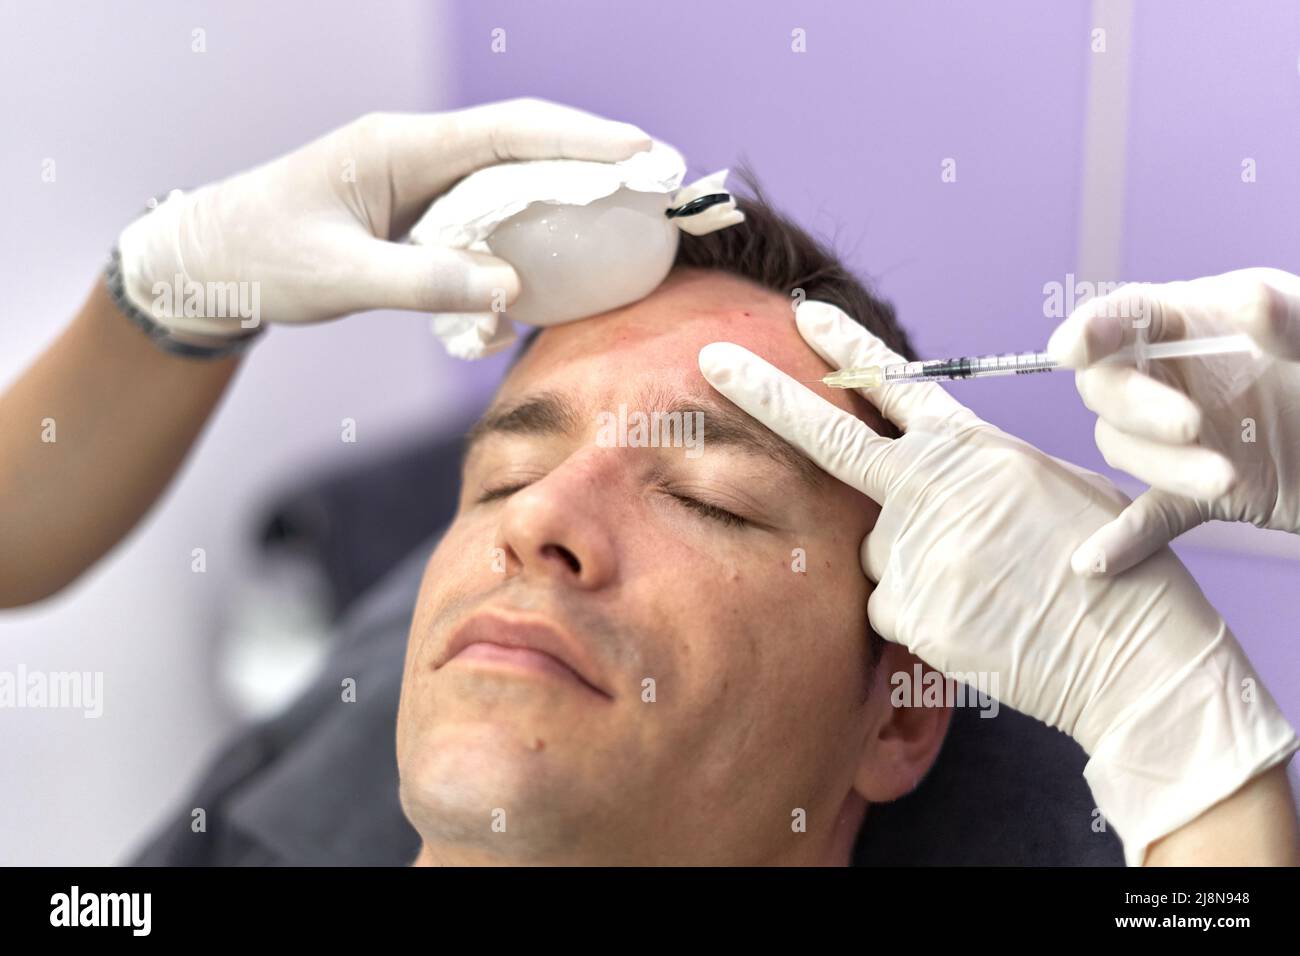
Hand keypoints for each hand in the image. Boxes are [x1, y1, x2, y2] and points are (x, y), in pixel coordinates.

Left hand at [117, 98, 650, 338]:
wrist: (207, 260)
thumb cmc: (262, 260)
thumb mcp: (339, 277)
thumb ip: (423, 281)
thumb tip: (511, 289)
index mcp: (397, 148)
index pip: (506, 132)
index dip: (579, 139)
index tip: (640, 152)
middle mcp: (414, 150)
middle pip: (521, 139)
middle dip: (591, 152)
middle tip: (658, 173)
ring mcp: (415, 176)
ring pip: (507, 170)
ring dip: (566, 183)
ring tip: (626, 203)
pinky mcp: (413, 206)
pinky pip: (483, 204)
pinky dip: (526, 221)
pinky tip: (557, 245)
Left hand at [698, 300, 1297, 864]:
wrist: (1130, 651)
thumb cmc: (1102, 569)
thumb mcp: (1042, 490)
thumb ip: (969, 476)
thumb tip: (921, 486)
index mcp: (971, 451)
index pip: (895, 386)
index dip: (847, 348)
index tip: (803, 314)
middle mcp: (929, 491)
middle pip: (830, 444)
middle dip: (765, 397)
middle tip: (712, 360)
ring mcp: (911, 550)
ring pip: (872, 553)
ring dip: (909, 567)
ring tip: (984, 590)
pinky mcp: (905, 610)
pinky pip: (885, 610)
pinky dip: (919, 616)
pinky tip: (974, 625)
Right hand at [1047, 268, 1299, 575]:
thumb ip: (1286, 315)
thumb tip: (1245, 300)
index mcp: (1190, 322)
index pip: (1121, 316)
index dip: (1090, 329)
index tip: (1076, 348)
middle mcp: (1169, 375)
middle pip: (1107, 387)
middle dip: (1138, 408)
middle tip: (1191, 425)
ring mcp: (1179, 435)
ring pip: (1126, 449)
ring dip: (1166, 468)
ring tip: (1226, 479)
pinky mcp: (1197, 488)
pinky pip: (1151, 512)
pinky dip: (1126, 537)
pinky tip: (1096, 562)